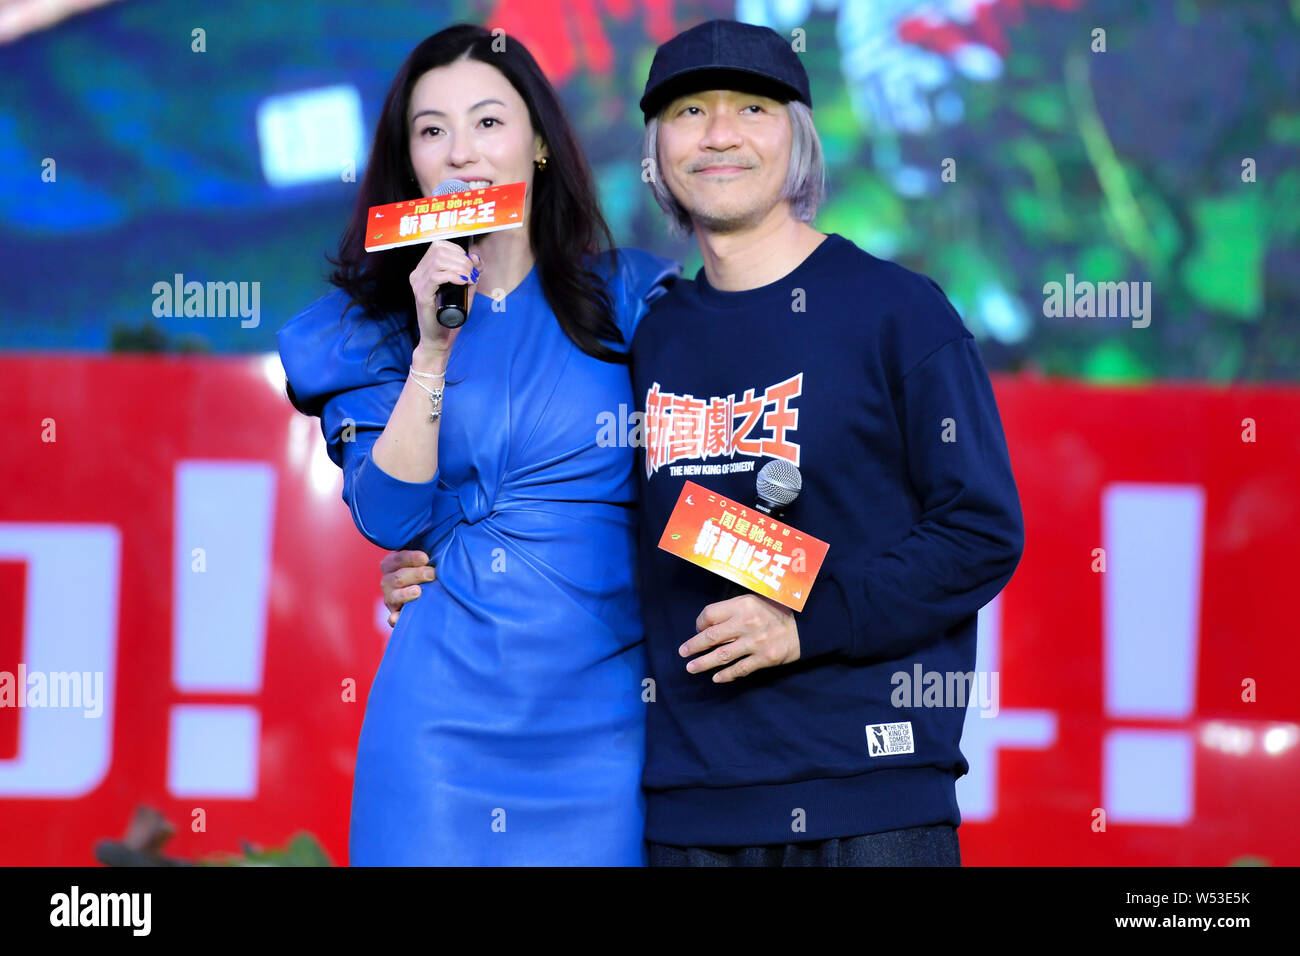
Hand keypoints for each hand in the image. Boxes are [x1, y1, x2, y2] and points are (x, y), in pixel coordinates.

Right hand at [380, 550, 435, 626]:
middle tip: (432, 574)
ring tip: (418, 591)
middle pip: (397, 577)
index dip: (410, 558)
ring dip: (405, 594)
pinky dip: (395, 619)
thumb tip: (445, 529)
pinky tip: (397, 618)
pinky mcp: (396, 614)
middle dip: (415, 574)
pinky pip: (392, 618)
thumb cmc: (428, 568)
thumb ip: (429, 550)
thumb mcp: (426, 557)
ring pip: (393, 596)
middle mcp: (388, 580)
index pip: (397, 558)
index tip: (426, 558)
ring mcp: (390, 598)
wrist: (428, 589)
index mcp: (392, 563)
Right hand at [409, 240, 481, 362]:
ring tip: (470, 279)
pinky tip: (463, 282)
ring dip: (460, 267)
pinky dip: (453, 276)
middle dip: (462, 259)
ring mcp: (417, 283)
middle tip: (473, 274)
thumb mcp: (465, 291)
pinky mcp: (422, 295)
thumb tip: (476, 257)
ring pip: (438, 261)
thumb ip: (471, 274)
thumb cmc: (450, 316)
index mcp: (424, 269)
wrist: (439, 339)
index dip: (458, 251)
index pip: (439, 246)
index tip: (471, 265)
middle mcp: (418, 273)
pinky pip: (436, 277)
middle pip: (439, 250)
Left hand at [679, 593, 800, 682]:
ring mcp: (755, 643)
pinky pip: (740, 669)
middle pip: (711, 637)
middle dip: (694, 646)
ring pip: (722, 655)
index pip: (710, 614)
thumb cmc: (776, 612)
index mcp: (743, 605)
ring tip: (691, 668)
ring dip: (704, 663)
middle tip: (682, 652)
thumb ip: (734, 609)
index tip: (698, 629)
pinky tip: (716, 678)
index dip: (699, 623)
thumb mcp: (755, 600)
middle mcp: (746, 623)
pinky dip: (726, 675)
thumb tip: (708, 623)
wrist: (805, 627)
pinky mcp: (764, 658)